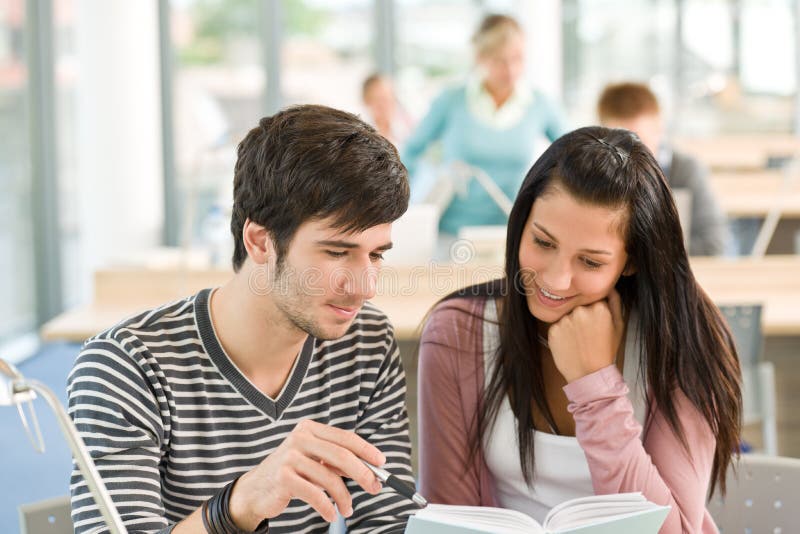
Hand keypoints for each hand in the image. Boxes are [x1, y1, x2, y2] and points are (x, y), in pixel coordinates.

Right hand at [228, 419, 384, 528]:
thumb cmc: (291, 473)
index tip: (381, 462)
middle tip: (375, 487)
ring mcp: (290, 457)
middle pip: (341, 455)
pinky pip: (315, 494)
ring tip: (347, 508)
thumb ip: (337, 462)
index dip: (366, 450)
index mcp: (310, 428)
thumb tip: (371, 472)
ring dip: (344, 497)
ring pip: (330, 478)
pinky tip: (331, 513)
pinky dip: (327, 507)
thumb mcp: (314, 460)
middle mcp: (300, 438)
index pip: (345, 437)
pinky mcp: (283, 477)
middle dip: (363, 473)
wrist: (256, 489)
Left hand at [548, 289, 623, 382]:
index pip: (593, 299)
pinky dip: (561, 333)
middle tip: (587, 334)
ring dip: (570, 324)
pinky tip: (569, 343)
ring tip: (578, 340)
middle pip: (578, 306)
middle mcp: (580, 310)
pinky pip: (556, 325)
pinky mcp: (553, 329)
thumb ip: (615, 302)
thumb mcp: (618, 326)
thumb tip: (610, 287)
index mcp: (599, 307)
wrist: (589, 374)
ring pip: (567, 315)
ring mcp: (565, 319)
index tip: (596, 323)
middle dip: (582, 316)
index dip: (594, 311)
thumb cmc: (605, 351)